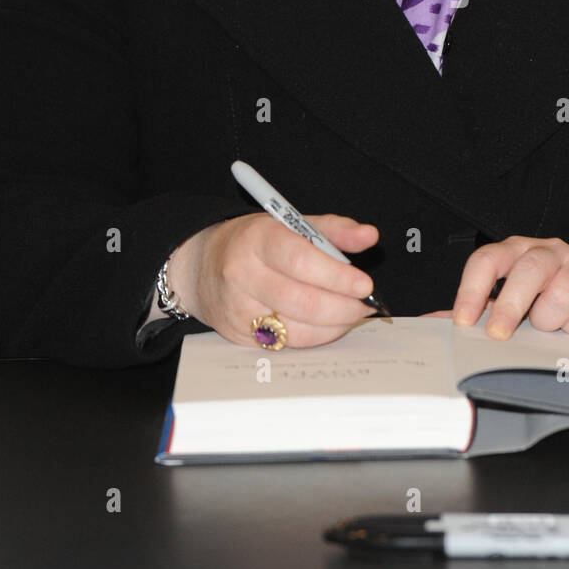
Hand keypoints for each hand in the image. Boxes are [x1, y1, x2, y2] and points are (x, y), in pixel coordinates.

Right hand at [167, 212, 379, 348]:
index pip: (301, 260)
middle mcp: (243, 273)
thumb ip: (332, 229)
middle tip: (364, 304)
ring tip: (351, 313)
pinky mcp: (239, 334)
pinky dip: (316, 336)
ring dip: (334, 325)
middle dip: (343, 307)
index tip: (365, 284)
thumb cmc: (253, 243)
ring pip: (296, 329)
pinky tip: (329, 325)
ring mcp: (238, 308)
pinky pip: (287, 343)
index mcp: (258, 238)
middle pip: (302, 300)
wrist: (201, 266)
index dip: (337, 276)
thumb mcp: (288, 224)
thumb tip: (368, 235)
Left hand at [451, 235, 568, 338]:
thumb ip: (474, 310)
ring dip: (551, 320)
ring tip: (550, 327)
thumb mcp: (509, 300)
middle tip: (499, 335)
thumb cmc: (547, 296)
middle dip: (510, 306)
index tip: (462, 321)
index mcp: (516, 252)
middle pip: (528, 269)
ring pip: (562, 292)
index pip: (487, 260)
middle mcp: (547, 251)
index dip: (471, 289)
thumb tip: (430, 323)